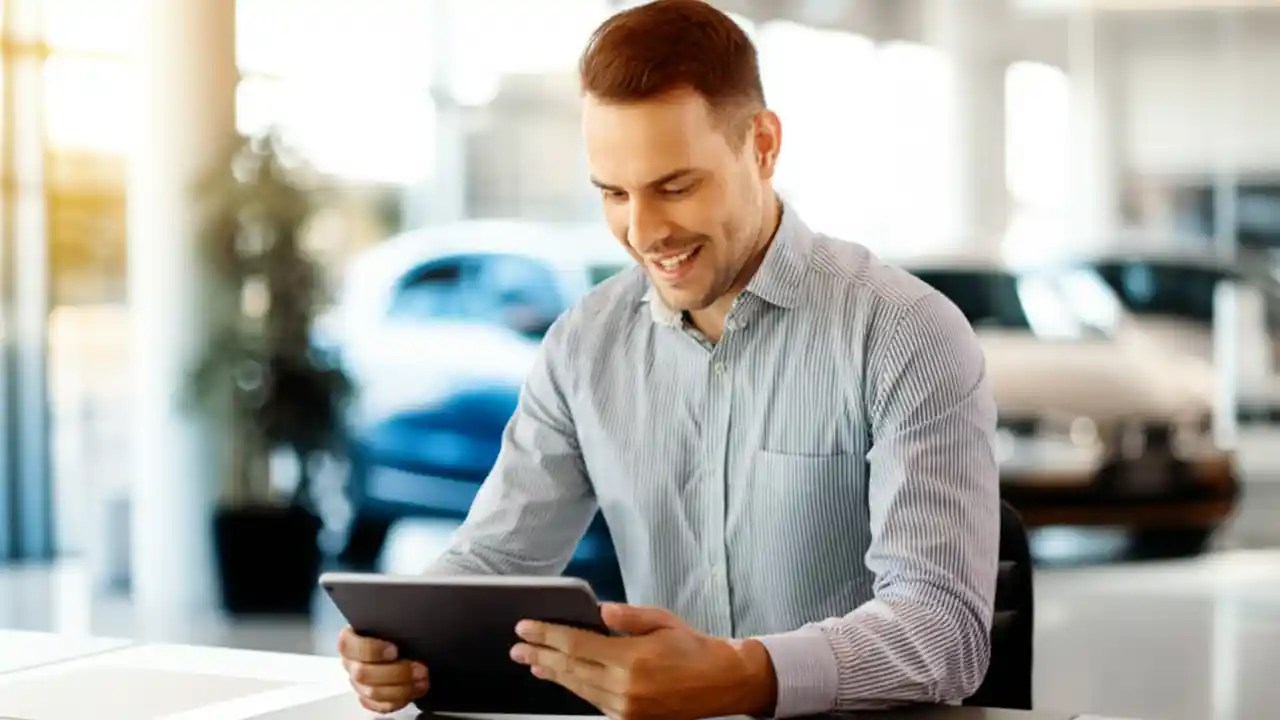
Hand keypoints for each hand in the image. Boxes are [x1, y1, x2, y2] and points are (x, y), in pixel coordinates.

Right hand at [338, 626, 429, 714]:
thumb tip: (409, 621)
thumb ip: (391, 624)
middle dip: (395, 672)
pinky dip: (399, 700)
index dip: (373, 650)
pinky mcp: (368, 698)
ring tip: (422, 679)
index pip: (350, 646)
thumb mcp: (389, 622)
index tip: (394, 650)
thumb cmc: (390, 632)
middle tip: (418, 667)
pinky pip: (380, 705)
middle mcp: (350, 663)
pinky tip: (414, 690)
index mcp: (349, 642)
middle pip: (363, 673)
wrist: (396, 645)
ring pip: (372, 693)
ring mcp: (357, 683)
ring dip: (401, 688)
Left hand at [510, 603, 776, 719]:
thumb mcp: (663, 621)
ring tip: (532, 660)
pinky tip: (561, 677)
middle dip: (539, 654)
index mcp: (631, 659)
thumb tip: (598, 612)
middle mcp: (624, 687)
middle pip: (569, 669)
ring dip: (551, 673)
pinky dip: (573, 686)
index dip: (545, 634)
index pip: (575, 644)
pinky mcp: (629, 718)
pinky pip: (592, 700)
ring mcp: (625, 707)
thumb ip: (627, 617)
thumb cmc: (695, 648)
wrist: (723, 683)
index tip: (524, 626)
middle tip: (516, 645)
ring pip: (577, 688)